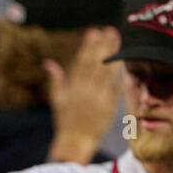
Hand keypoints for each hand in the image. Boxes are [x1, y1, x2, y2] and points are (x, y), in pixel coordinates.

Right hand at [45, 27, 121, 163]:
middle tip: (110, 30)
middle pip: (96, 64)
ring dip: (113, 55)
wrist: (75, 143)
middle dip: (102, 46)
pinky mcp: (109, 107)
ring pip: (107, 72)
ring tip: (119, 41)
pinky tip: (124, 62)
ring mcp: (98, 99)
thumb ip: (55, 79)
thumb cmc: (65, 122)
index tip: (93, 31)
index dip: (88, 46)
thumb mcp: (57, 100)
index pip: (81, 62)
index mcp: (72, 88)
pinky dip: (119, 75)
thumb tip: (48, 62)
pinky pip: (115, 87)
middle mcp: (85, 91)